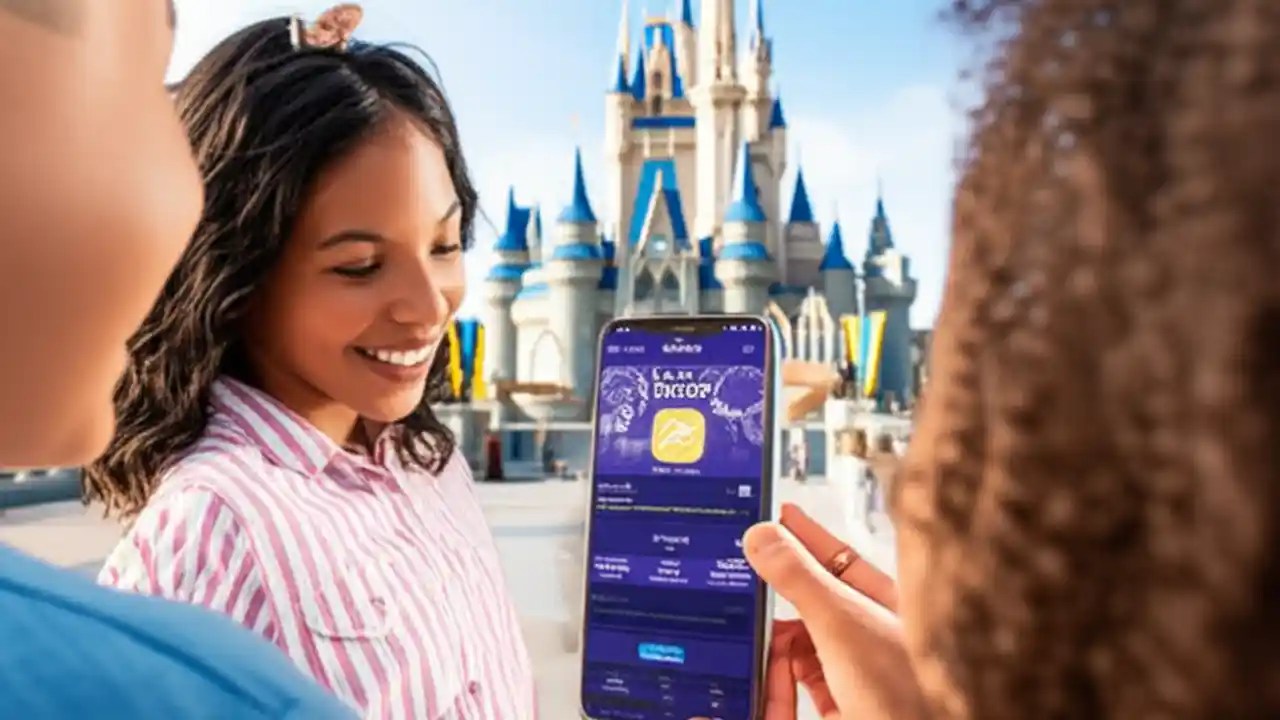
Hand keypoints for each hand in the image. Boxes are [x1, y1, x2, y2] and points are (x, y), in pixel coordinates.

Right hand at [748, 504, 927, 719]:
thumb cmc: (903, 691)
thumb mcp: (842, 624)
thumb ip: (800, 578)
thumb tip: (763, 535)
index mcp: (886, 603)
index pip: (839, 557)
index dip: (807, 535)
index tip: (780, 514)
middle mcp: (872, 634)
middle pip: (815, 600)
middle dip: (780, 590)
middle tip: (747, 567)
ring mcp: (856, 671)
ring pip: (804, 642)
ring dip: (776, 639)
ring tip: (747, 626)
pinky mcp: (840, 705)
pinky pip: (800, 682)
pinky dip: (778, 677)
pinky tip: (763, 672)